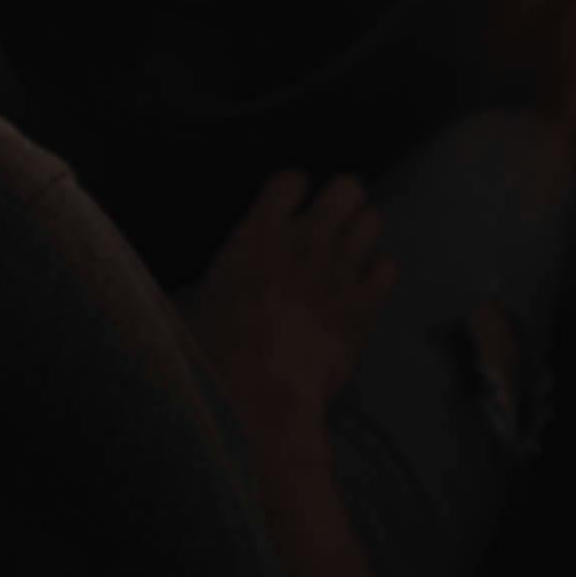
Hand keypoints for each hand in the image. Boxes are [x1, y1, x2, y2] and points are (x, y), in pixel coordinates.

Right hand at [179, 170, 398, 430]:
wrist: (261, 395)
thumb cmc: (218, 356)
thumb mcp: (192, 310)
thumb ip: (200, 288)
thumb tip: (187, 296)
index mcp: (259, 234)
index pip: (290, 181)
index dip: (293, 191)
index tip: (290, 206)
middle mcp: (305, 242)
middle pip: (346, 189)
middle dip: (341, 203)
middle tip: (330, 226)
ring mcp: (339, 269)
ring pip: (372, 220)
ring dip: (360, 235)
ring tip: (347, 256)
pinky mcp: (365, 303)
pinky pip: (388, 267)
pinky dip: (377, 275)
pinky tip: (363, 290)